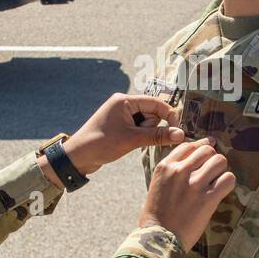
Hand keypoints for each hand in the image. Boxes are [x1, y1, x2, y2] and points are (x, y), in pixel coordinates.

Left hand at [61, 94, 185, 176]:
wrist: (77, 157)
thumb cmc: (101, 144)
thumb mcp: (132, 140)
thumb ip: (157, 136)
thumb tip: (180, 134)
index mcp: (125, 100)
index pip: (156, 103)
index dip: (169, 116)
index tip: (177, 131)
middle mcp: (123, 104)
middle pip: (152, 113)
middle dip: (151, 128)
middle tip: (137, 139)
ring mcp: (121, 114)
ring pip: (146, 122)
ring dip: (145, 134)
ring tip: (129, 142)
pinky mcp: (120, 125)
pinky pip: (138, 128)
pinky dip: (139, 137)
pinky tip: (128, 144)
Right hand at [139, 138, 235, 248]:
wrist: (159, 239)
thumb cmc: (156, 216)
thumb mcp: (158, 186)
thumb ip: (172, 172)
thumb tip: (193, 160)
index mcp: (165, 167)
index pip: (189, 145)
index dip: (202, 146)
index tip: (210, 146)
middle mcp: (180, 171)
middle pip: (207, 150)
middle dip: (212, 159)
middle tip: (212, 172)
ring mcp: (194, 184)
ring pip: (219, 161)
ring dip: (221, 170)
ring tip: (217, 182)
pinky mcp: (208, 198)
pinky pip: (228, 179)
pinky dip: (228, 183)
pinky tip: (221, 191)